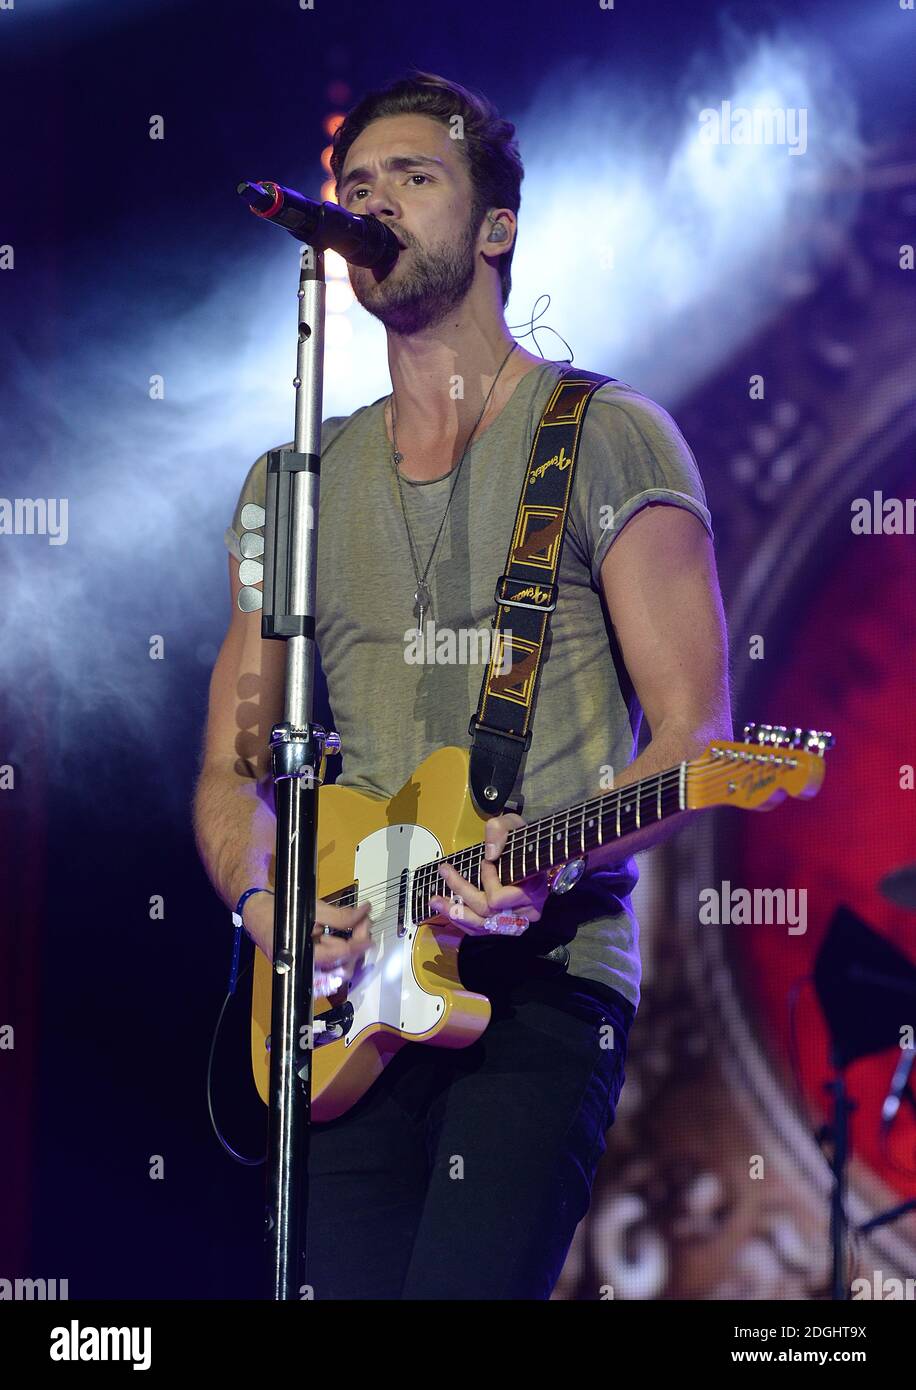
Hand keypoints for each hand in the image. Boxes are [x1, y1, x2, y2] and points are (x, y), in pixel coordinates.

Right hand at [242, 891, 372, 989]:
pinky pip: (333, 961)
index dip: (358, 945)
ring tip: (356, 924)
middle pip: (343, 966)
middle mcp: (306, 968)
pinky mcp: (313, 964)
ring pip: (340, 964)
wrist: (258, 914)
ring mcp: (310, 967)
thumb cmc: (278, 913)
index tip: (369, 935)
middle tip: (363, 923)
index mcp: (303, 957)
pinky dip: (343, 946)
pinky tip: (347, 932)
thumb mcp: (313, 910)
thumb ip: (340, 916)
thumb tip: (363, 913)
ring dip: (351, 945)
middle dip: (357, 945)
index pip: (339, 956)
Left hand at [428, 813, 550, 935]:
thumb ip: (501, 831)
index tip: (485, 861)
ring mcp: (516, 921)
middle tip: (444, 870)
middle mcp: (527, 911)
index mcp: (533, 890)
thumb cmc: (523, 840)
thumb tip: (489, 854)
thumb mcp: (514, 825)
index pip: (500, 898)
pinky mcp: (504, 924)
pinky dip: (461, 920)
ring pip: (480, 924)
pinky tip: (445, 908)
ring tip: (434, 900)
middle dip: (462, 889)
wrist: (532, 854)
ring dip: (454, 911)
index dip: (488, 880)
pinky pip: (479, 929)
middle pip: (486, 910)